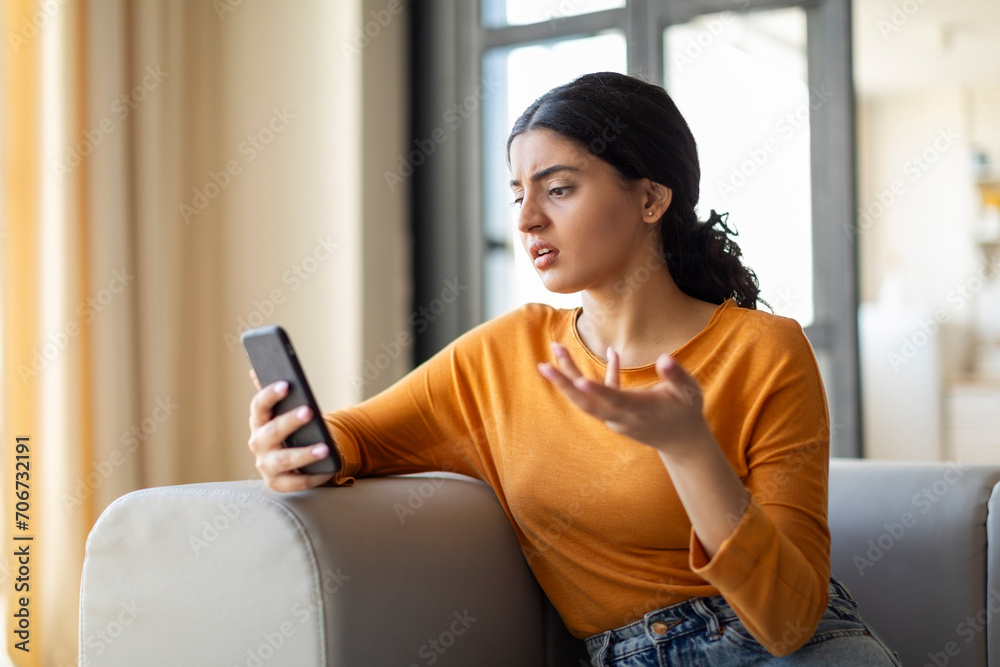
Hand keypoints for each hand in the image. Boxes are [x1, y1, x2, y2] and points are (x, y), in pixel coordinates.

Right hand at [247, 369, 334, 491]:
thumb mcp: (287, 409)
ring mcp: (266, 465)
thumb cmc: (294, 427)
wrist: (297, 457)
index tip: (287, 384)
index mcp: (259, 420)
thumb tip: (258, 369)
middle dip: (290, 421)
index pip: (259, 406)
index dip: (270, 395)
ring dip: (304, 454)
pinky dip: (312, 476)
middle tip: (309, 410)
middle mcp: (258, 443)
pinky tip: (328, 469)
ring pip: (284, 460)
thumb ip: (277, 392)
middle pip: (272, 432)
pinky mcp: (277, 483)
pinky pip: (296, 482)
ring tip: (325, 448)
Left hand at [537, 343, 709, 452]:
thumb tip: (665, 359)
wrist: (680, 441)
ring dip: (568, 377)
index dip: (598, 390)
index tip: (579, 381)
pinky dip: (598, 378)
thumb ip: (676, 376)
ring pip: (585, 400)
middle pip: (586, 403)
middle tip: (543, 365)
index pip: (615, 400)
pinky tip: (613, 354)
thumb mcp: (689, 392)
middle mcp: (621, 416)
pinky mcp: (611, 414)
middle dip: (564, 385)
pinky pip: (598, 396)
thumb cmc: (686, 411)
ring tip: (556, 349)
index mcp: (640, 409)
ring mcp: (613, 418)